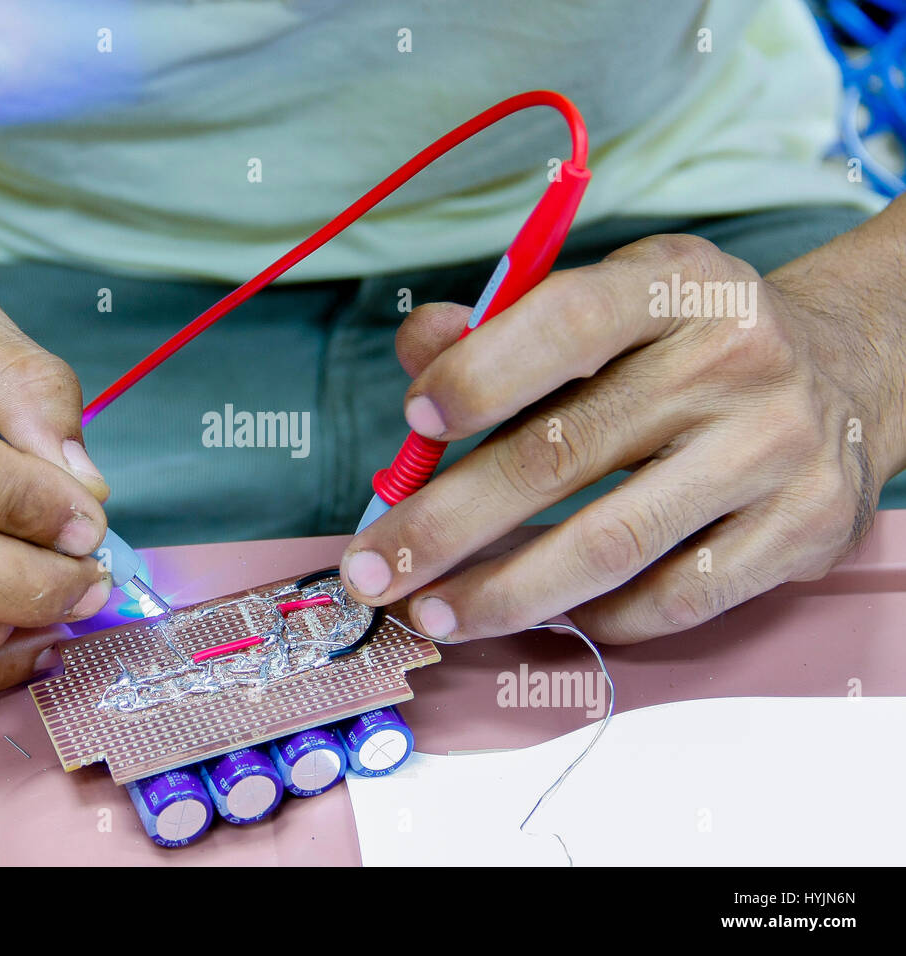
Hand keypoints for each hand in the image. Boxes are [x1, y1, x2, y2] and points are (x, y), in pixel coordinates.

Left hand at [340, 232, 905, 643]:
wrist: (846, 370)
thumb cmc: (688, 340)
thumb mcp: (612, 299)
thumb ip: (504, 324)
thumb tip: (418, 351)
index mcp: (675, 285)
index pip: (566, 323)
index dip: (478, 376)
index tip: (411, 424)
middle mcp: (736, 360)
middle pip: (562, 455)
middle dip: (445, 524)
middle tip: (374, 569)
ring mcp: (777, 451)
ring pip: (611, 544)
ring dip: (502, 592)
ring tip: (432, 612)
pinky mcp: (805, 530)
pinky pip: (675, 597)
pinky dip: (595, 616)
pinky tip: (541, 615)